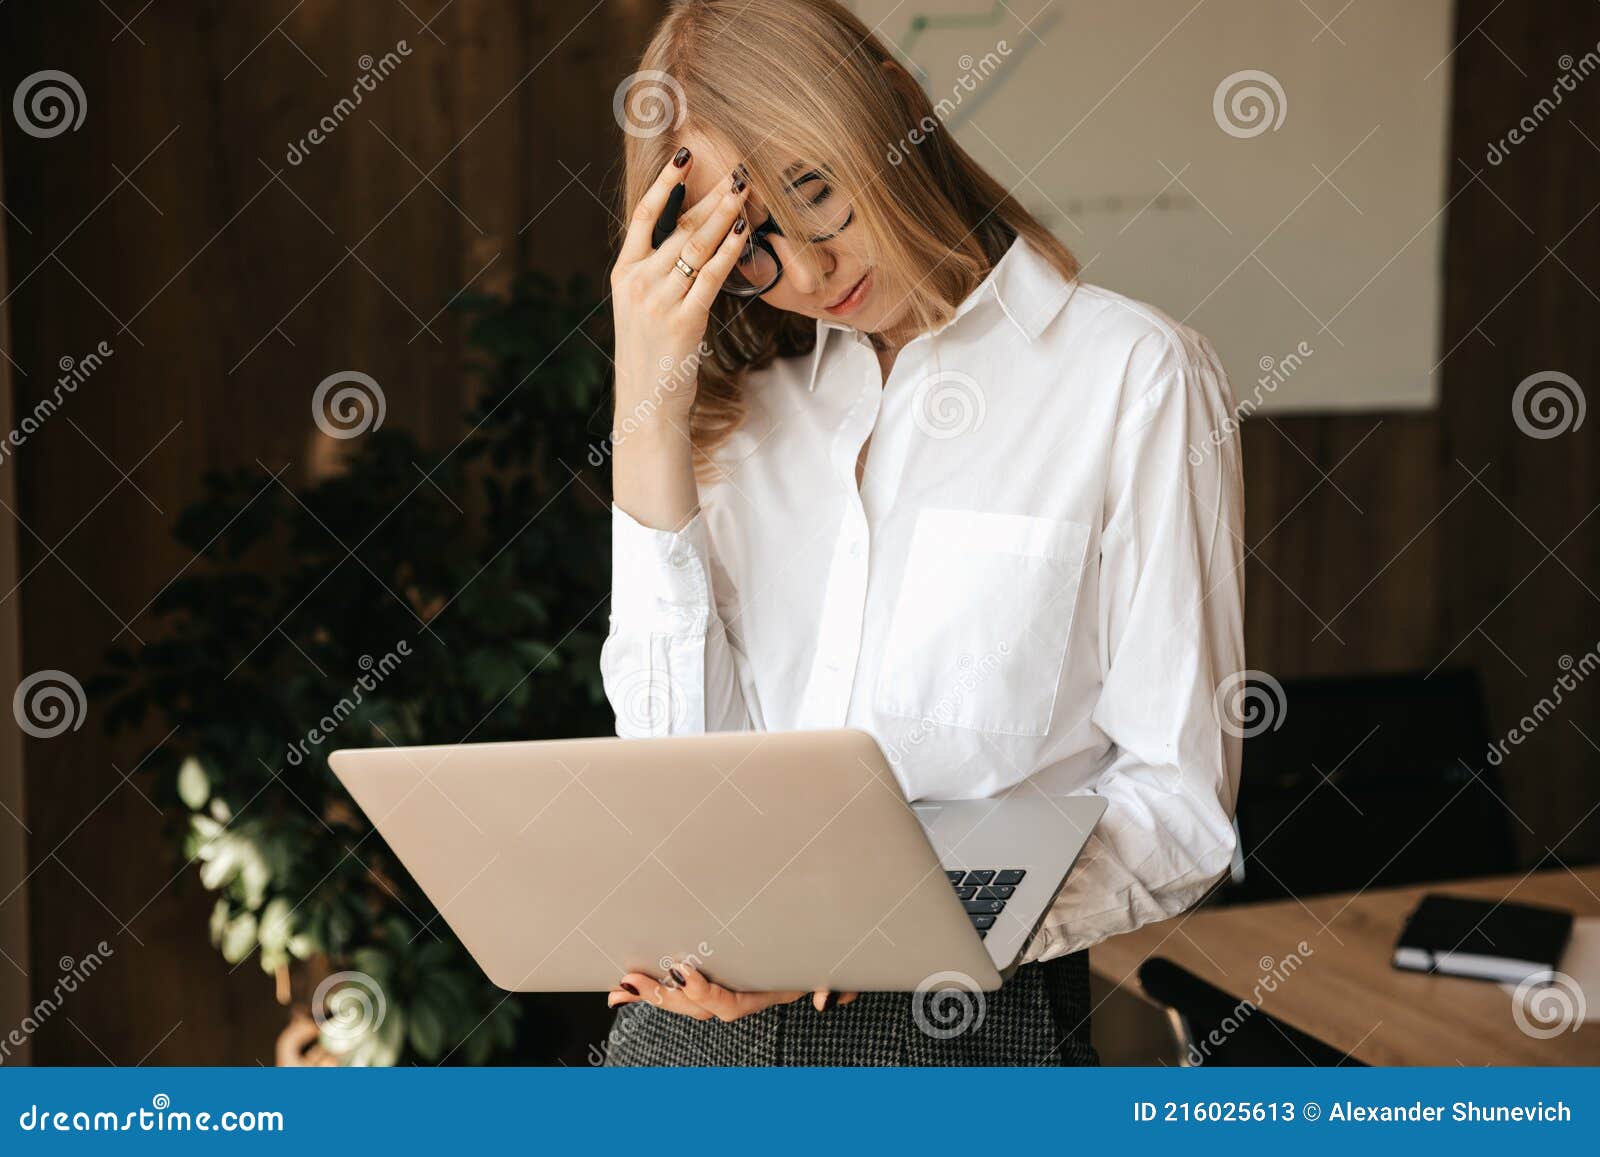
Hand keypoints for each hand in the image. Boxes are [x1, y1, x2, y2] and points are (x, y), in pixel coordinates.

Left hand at [606, 957, 858, 1022]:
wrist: (818, 951)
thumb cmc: (822, 954)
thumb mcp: (839, 968)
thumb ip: (840, 985)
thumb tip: (826, 1001)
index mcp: (761, 993)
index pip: (728, 1004)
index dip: (705, 993)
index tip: (684, 971)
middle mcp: (739, 997)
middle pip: (695, 1010)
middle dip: (663, 997)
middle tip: (633, 980)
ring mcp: (722, 991)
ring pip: (682, 1004)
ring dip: (651, 996)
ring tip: (621, 988)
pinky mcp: (708, 980)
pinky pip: (676, 993)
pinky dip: (650, 993)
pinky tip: (622, 993)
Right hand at [610, 149, 749, 426]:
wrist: (647, 404)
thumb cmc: (652, 355)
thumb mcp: (643, 308)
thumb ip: (658, 273)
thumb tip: (690, 235)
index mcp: (623, 273)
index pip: (644, 216)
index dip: (666, 182)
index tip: (685, 154)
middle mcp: (637, 283)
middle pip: (679, 227)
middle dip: (711, 196)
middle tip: (736, 168)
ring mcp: (658, 302)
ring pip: (696, 246)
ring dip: (724, 215)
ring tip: (745, 189)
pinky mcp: (683, 322)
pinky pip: (710, 277)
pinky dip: (728, 250)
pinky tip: (742, 231)